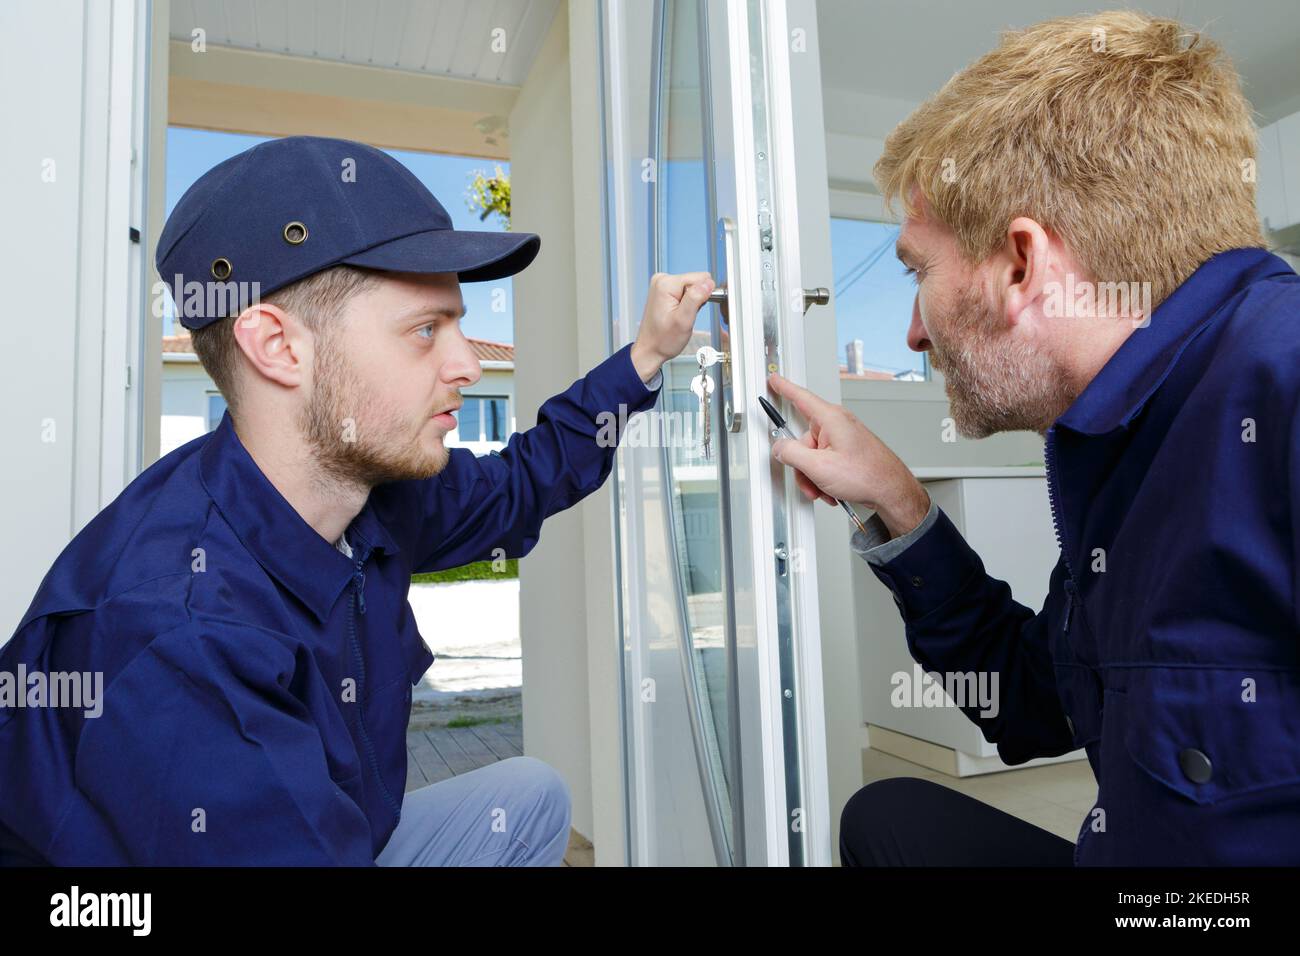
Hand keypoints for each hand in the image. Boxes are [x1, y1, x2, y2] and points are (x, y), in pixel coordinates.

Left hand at [630, 272, 715, 382]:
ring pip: (692, 286)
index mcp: (666, 284)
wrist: (650, 349)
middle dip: (696, 300)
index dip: (702, 296)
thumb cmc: (663, 340)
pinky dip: (686, 303)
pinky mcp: (665, 290)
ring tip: (680, 316)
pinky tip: (677, 313)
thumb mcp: (684, 320)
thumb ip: (696, 298)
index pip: (701, 278)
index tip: (692, 310)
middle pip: (696, 281)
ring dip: (691, 303)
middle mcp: (662, 279)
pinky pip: (686, 291)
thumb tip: (708, 283)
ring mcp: (663, 284)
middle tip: (685, 315)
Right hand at [766, 372, 930, 538]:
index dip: (784, 388)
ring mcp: (843, 438)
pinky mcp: (848, 451)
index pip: (801, 397)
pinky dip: (824, 477)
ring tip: (824, 488)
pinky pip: (825, 461)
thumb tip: (780, 448)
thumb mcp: (819, 467)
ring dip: (813, 476)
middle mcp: (838, 425)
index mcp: (831, 419)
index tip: (775, 379)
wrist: (891, 491)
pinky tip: (833, 489)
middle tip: (809, 479)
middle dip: (802, 465)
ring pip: (813, 455)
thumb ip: (792, 454)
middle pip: (803, 440)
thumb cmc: (867, 475)